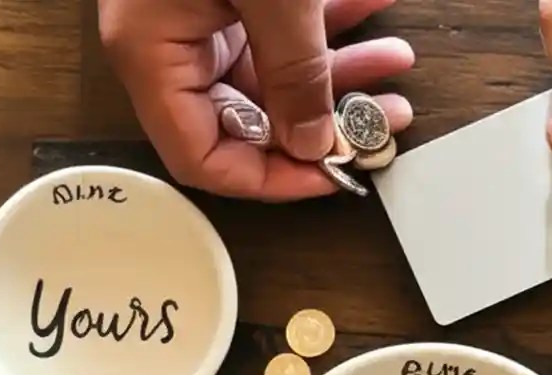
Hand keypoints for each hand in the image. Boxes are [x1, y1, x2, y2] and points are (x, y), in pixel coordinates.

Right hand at [100, 0, 413, 200]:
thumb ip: (296, 72)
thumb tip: (312, 141)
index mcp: (153, 52)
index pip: (203, 156)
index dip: (270, 180)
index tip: (332, 171)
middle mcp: (167, 40)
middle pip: (247, 117)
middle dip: (326, 116)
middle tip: (385, 119)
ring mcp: (195, 12)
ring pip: (272, 70)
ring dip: (341, 68)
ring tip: (399, 59)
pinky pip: (276, 25)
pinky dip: (328, 22)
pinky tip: (375, 7)